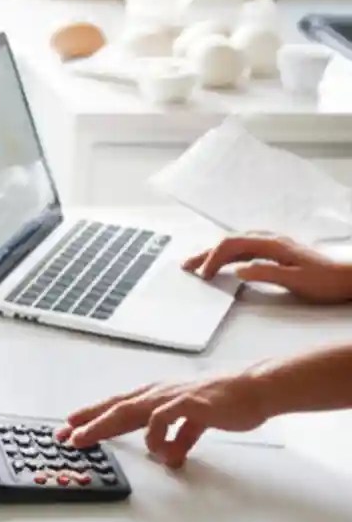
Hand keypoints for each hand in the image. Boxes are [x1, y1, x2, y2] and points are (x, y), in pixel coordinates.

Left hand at [54, 374, 270, 468]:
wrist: (255, 389)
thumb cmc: (226, 400)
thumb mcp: (195, 422)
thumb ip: (180, 437)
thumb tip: (169, 455)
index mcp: (158, 395)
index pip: (118, 405)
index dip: (93, 415)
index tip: (71, 426)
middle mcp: (159, 393)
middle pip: (114, 407)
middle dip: (87, 421)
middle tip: (64, 433)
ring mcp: (171, 396)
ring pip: (127, 411)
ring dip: (102, 425)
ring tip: (84, 438)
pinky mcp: (187, 403)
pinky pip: (161, 421)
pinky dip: (156, 439)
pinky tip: (162, 453)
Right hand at [184, 235, 351, 303]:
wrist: (349, 278)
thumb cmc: (325, 281)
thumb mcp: (296, 280)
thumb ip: (265, 273)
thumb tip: (238, 270)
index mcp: (272, 244)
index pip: (232, 244)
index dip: (213, 258)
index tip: (203, 276)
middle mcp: (270, 239)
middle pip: (230, 241)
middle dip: (207, 253)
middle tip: (187, 267)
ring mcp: (273, 244)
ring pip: (236, 243)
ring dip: (215, 253)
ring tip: (199, 265)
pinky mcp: (277, 251)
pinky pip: (245, 248)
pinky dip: (229, 254)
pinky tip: (226, 263)